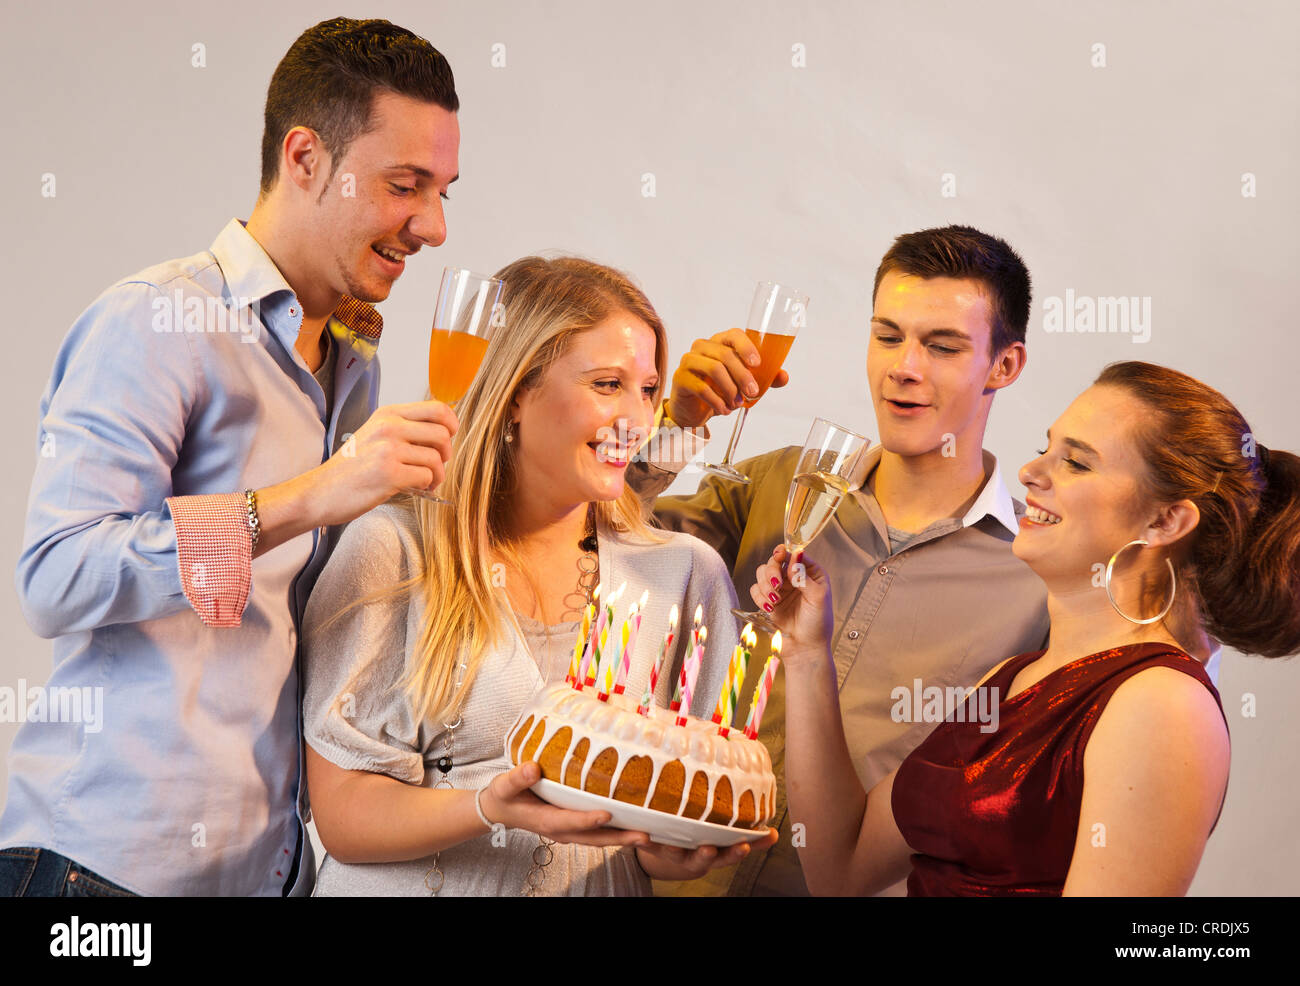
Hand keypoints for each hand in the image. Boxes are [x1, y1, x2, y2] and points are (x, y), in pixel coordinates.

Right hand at [311, 400, 458, 525]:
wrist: (319, 492)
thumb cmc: (350, 469)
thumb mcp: (375, 435)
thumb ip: (404, 430)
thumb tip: (442, 433)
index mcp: (388, 414)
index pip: (437, 408)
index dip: (451, 424)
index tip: (449, 438)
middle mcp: (389, 426)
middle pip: (442, 433)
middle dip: (446, 454)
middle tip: (436, 466)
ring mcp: (388, 449)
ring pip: (436, 458)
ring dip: (438, 475)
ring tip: (427, 482)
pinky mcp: (389, 474)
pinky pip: (426, 476)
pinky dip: (427, 486)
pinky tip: (418, 489)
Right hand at [480, 762, 651, 847]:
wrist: (501, 810)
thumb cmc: (504, 796)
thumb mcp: (504, 785)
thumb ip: (517, 777)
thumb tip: (532, 768)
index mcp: (546, 821)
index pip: (570, 821)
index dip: (588, 820)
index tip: (606, 814)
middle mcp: (562, 830)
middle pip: (594, 838)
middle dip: (620, 837)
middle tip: (645, 836)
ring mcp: (570, 830)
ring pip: (600, 838)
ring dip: (624, 838)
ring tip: (649, 835)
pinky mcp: (575, 825)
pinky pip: (599, 832)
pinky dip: (617, 831)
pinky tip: (635, 824)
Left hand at [635, 827, 777, 880]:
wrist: (671, 857)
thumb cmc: (703, 843)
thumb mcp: (727, 845)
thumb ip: (751, 840)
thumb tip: (775, 834)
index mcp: (715, 854)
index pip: (729, 855)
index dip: (736, 852)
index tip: (745, 846)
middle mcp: (696, 856)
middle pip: (703, 859)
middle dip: (707, 855)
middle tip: (709, 849)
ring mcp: (676, 853)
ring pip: (675, 853)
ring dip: (672, 850)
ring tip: (670, 844)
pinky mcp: (655, 847)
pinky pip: (649, 846)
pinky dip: (643, 842)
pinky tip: (640, 835)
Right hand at [666, 329, 789, 427]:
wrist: (693, 410)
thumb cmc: (719, 390)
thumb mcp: (743, 384)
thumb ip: (764, 379)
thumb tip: (783, 376)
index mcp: (720, 342)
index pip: (734, 335)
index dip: (746, 347)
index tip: (757, 363)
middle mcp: (702, 347)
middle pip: (725, 355)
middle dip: (743, 375)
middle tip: (752, 393)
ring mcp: (689, 360)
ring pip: (714, 368)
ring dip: (730, 389)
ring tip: (737, 403)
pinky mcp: (680, 377)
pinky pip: (701, 387)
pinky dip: (717, 401)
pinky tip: (724, 409)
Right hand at [750, 545, 833, 665]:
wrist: (805, 649)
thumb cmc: (818, 625)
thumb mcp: (818, 598)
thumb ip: (805, 578)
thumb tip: (795, 559)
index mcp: (810, 573)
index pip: (794, 555)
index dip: (785, 553)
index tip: (779, 555)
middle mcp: (793, 578)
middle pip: (774, 561)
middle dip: (772, 571)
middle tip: (776, 583)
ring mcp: (779, 589)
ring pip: (762, 573)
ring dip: (765, 585)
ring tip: (775, 600)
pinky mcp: (767, 600)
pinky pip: (755, 590)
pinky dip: (759, 597)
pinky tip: (769, 607)